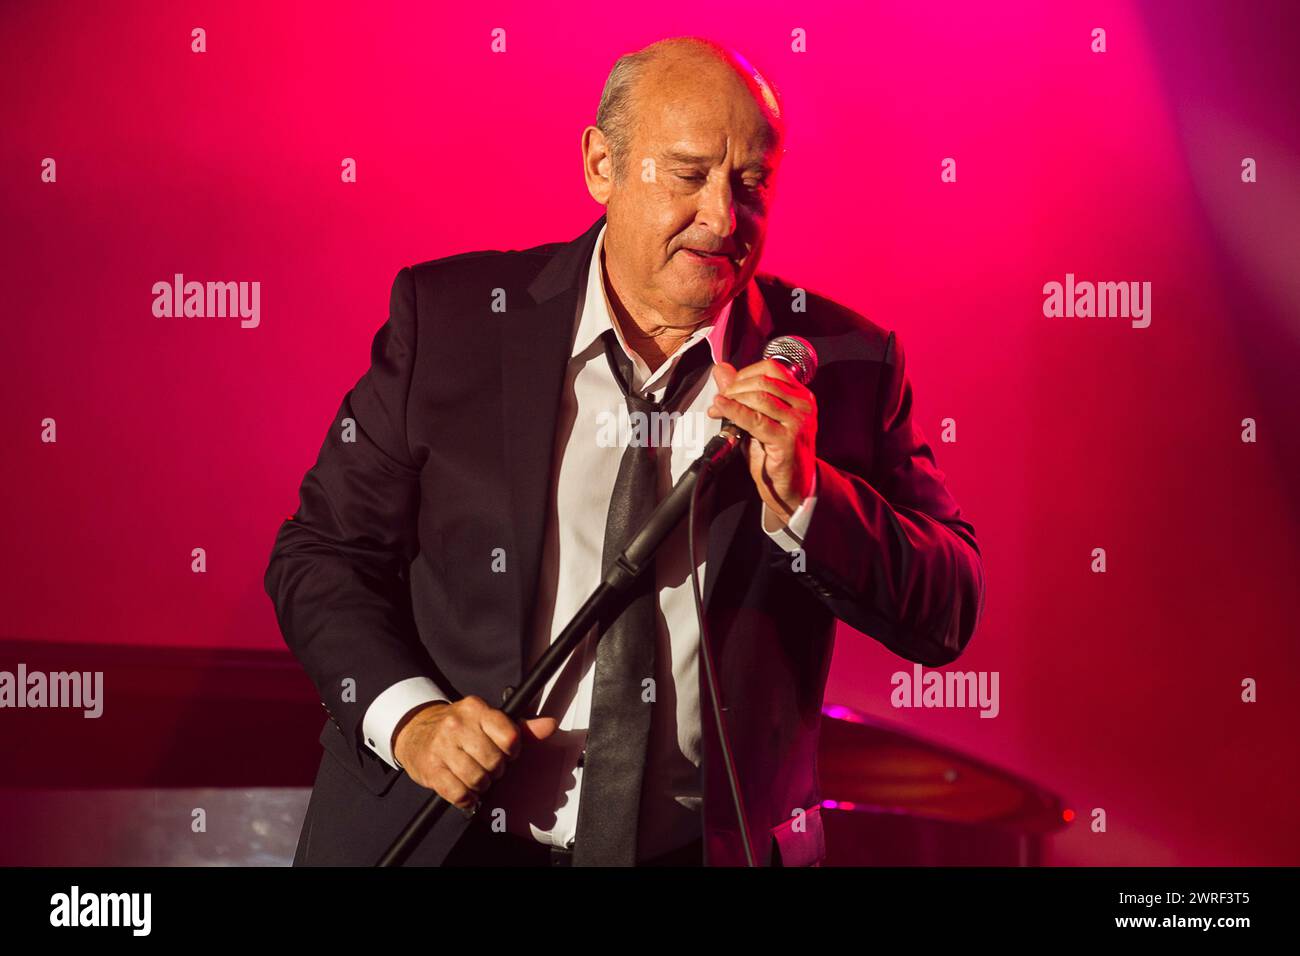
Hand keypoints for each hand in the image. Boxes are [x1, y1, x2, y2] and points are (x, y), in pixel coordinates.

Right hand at [392, 697, 557, 808]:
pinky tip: (465, 791)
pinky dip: (467, 799)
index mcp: (476, 710)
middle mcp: (457, 725)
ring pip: (478, 780)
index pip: (509, 736)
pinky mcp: (431, 769)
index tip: (506, 752)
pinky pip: (459, 794)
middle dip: (496, 770)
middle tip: (489, 767)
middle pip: (494, 761)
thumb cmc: (458, 728)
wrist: (415, 731)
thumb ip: (520, 727)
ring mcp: (442, 747)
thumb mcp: (487, 720)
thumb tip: (549, 725)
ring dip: (482, 785)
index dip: (513, 750)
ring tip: (476, 777)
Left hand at [707, 358, 816, 522]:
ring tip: (717, 410)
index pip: (771, 368)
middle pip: (763, 382)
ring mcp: (799, 422)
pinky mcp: (788, 440)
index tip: (726, 387)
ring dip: (732, 401)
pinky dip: (735, 412)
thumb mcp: (757, 418)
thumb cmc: (775, 453)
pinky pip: (756, 420)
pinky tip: (722, 409)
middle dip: (734, 389)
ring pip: (760, 398)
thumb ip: (740, 393)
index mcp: (800, 395)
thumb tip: (720, 369)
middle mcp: (804, 405)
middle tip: (717, 401)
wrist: (791, 486)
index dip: (744, 374)